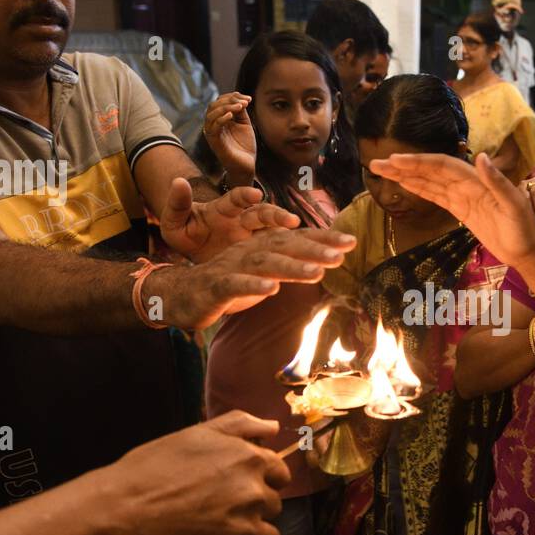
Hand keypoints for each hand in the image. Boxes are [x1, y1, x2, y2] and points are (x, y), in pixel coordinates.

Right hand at [105, 411, 289, 534]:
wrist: (120, 512)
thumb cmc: (152, 468)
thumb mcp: (196, 433)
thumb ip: (240, 425)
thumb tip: (273, 427)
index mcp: (250, 460)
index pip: (280, 473)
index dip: (261, 478)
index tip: (238, 484)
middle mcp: (254, 494)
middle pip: (274, 504)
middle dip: (253, 505)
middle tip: (220, 506)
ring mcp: (245, 529)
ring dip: (251, 534)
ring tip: (219, 530)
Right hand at [152, 226, 356, 328]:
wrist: (183, 294)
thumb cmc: (229, 283)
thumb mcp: (262, 272)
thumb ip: (288, 264)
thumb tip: (323, 260)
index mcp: (261, 246)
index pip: (295, 240)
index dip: (322, 240)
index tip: (350, 242)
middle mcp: (248, 251)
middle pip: (283, 246)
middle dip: (313, 249)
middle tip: (342, 253)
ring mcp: (231, 267)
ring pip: (263, 264)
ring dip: (291, 268)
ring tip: (317, 273)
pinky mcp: (216, 286)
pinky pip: (234, 284)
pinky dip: (252, 285)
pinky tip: (272, 289)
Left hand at [158, 176, 298, 262]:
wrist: (196, 254)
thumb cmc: (187, 234)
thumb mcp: (174, 223)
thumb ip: (176, 204)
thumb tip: (177, 181)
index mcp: (224, 209)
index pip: (236, 199)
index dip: (246, 196)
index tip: (255, 195)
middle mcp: (244, 220)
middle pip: (263, 215)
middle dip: (277, 216)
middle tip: (291, 221)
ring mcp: (254, 237)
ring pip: (276, 234)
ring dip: (292, 237)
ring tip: (308, 244)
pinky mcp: (261, 253)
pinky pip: (280, 251)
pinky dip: (295, 254)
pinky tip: (311, 262)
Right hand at [203, 93, 257, 183]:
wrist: (246, 165)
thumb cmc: (245, 146)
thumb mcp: (244, 124)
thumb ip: (240, 111)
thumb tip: (239, 98)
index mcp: (220, 119)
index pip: (220, 102)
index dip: (232, 97)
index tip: (248, 98)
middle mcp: (213, 125)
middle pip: (214, 105)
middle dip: (229, 100)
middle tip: (245, 102)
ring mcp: (212, 133)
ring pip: (211, 114)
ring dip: (226, 107)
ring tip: (240, 107)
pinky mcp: (214, 142)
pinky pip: (213, 127)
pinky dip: (221, 119)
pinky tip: (232, 116)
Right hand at [368, 152, 534, 268]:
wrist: (528, 249)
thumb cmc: (524, 228)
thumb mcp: (513, 205)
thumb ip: (496, 181)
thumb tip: (480, 157)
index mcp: (475, 180)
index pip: (441, 166)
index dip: (417, 162)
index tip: (394, 160)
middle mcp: (466, 184)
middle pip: (429, 171)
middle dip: (403, 167)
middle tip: (376, 164)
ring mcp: (462, 196)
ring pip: (429, 182)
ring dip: (406, 175)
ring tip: (382, 171)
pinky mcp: (460, 209)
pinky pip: (435, 195)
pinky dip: (419, 188)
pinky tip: (404, 184)